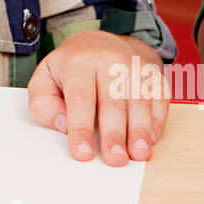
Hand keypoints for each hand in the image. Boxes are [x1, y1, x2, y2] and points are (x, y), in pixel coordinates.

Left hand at [27, 30, 169, 165]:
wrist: (102, 44)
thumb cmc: (72, 69)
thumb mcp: (45, 78)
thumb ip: (44, 102)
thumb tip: (62, 123)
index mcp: (79, 63)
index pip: (80, 99)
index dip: (82, 128)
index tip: (83, 153)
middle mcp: (110, 62)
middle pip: (113, 101)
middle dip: (115, 133)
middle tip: (115, 159)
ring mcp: (135, 67)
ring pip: (139, 101)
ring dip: (140, 130)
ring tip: (139, 154)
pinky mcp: (153, 76)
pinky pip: (159, 98)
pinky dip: (158, 120)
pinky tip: (152, 139)